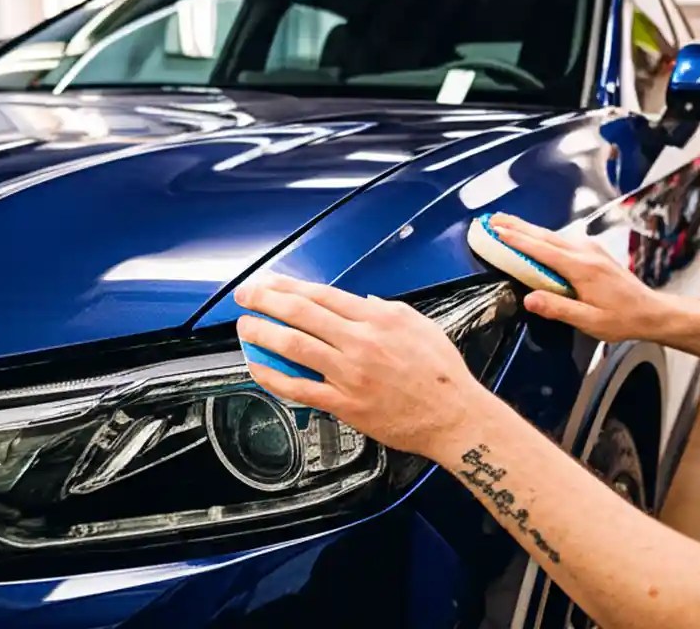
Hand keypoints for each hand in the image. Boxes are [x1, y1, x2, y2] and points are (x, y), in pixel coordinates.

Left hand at [233, 275, 493, 459]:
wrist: (454, 417)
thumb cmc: (442, 373)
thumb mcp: (420, 325)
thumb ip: (387, 309)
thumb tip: (362, 300)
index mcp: (379, 319)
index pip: (322, 294)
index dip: (289, 286)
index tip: (269, 282)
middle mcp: (361, 342)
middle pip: (301, 314)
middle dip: (266, 301)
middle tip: (246, 297)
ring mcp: (350, 374)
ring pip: (295, 347)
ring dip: (263, 334)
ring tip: (245, 328)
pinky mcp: (346, 404)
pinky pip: (300, 388)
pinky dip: (274, 377)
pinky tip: (257, 368)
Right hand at [489, 213, 671, 342]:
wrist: (651, 311)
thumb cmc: (622, 319)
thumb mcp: (589, 321)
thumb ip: (558, 308)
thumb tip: (529, 300)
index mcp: (582, 268)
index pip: (542, 250)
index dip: (517, 240)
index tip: (497, 231)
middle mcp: (585, 253)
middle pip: (544, 236)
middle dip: (517, 226)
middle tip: (492, 219)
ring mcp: (590, 250)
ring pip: (552, 236)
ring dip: (527, 229)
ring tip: (505, 225)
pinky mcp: (593, 252)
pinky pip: (561, 240)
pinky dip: (542, 237)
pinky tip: (533, 237)